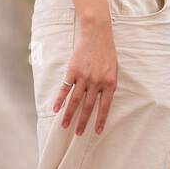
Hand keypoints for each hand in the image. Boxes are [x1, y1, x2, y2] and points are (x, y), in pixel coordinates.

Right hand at [54, 16, 117, 135]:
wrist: (97, 34)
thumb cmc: (106, 52)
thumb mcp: (114, 69)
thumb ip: (109, 85)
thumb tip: (103, 102)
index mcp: (109, 83)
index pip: (105, 106)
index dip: (100, 120)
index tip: (96, 132)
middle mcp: (96, 82)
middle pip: (88, 106)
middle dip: (83, 122)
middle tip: (78, 134)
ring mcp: (84, 77)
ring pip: (75, 100)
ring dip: (69, 115)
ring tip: (64, 126)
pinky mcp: (73, 71)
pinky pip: (65, 88)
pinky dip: (60, 99)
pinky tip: (56, 109)